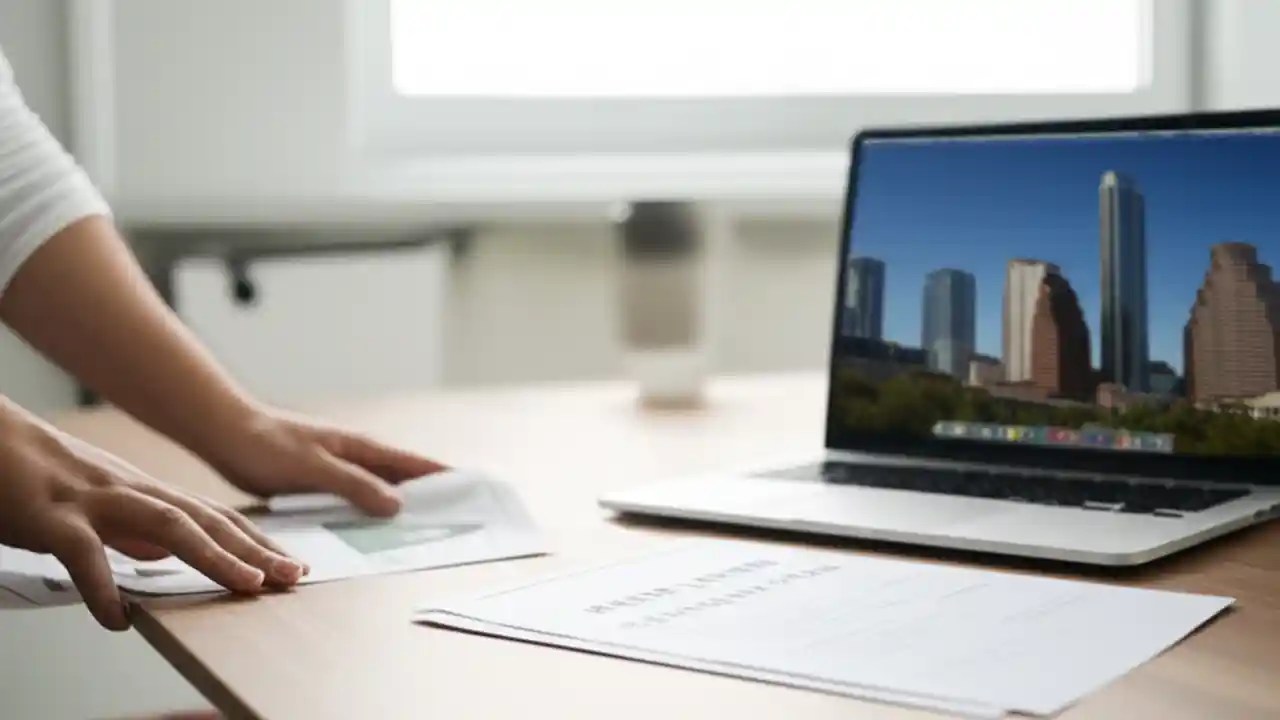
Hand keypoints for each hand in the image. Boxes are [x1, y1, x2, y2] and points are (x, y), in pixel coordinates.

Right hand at [0, 398, 307, 630]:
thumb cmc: (37, 478)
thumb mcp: (99, 507)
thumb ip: (133, 530)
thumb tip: (165, 556)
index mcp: (143, 493)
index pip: (213, 518)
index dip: (256, 542)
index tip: (292, 564)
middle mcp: (130, 492)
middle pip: (205, 520)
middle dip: (255, 549)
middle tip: (294, 575)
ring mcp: (94, 501)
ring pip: (167, 526)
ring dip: (213, 556)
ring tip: (247, 585)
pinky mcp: (50, 515)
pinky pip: (82, 553)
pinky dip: (102, 587)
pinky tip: (118, 618)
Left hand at [201, 409, 446, 516]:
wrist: (228, 434)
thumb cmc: (268, 447)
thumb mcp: (316, 470)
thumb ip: (356, 486)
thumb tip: (399, 506)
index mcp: (363, 448)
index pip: (416, 464)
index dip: (446, 477)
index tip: (476, 491)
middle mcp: (358, 456)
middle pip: (405, 479)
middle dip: (432, 497)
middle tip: (459, 522)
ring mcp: (342, 469)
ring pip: (382, 490)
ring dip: (403, 507)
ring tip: (426, 533)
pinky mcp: (324, 482)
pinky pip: (359, 499)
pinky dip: (373, 513)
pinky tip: (375, 532)